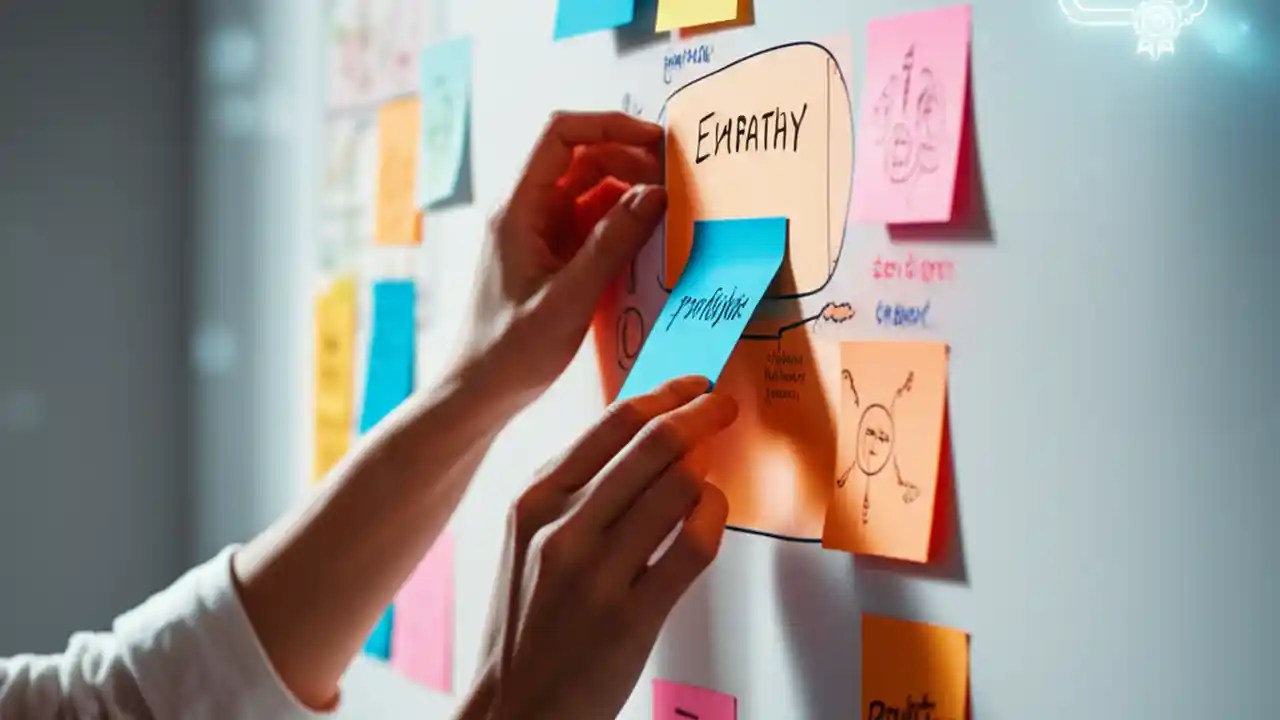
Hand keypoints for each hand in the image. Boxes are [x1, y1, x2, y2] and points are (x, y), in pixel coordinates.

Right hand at [460, 377, 737, 719]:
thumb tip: (644, 433)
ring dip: (708, 469)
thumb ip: (576, 488)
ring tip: (712, 472)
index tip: (694, 386)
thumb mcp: (529, 538)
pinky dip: (713, 517)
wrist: (514, 706)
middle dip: (701, 415)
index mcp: (535, 500)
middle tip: (724, 406)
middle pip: (653, 445)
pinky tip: (710, 514)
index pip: (613, 424)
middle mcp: (563, 529)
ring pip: (678, 488)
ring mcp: (597, 573)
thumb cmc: (529, 618)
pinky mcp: (632, 617)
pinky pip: (694, 546)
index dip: (666, 395)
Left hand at [463, 111, 664, 405]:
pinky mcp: (554, 256)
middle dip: (630, 158)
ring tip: (669, 207)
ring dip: (630, 190)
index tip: (656, 141)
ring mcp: (541, 232)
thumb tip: (655, 193)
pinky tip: (650, 238)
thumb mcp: (569, 299)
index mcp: (518, 209)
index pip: (561, 136)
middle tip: (676, 179)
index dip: (610, 126)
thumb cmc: (512, 351)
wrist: (481, 391)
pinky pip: (593, 222)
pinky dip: (623, 222)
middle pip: (582, 157)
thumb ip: (612, 244)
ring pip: (592, 189)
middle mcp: (527, 211)